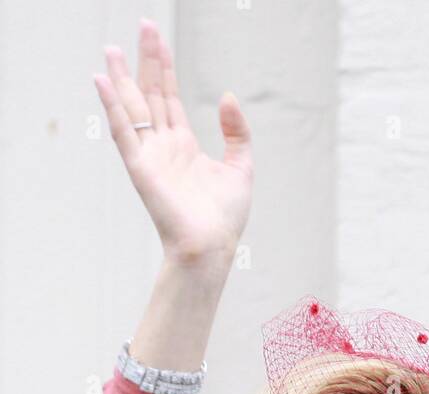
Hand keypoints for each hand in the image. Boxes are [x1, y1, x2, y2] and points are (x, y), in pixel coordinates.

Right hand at [94, 17, 252, 264]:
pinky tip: (102, 81)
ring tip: (113, 48)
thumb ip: (236, 131)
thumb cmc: (224, 218)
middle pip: (151, 94)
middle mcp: (164, 146)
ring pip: (134, 107)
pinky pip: (123, 132)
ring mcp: (150, 156)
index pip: (170, 97)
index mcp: (183, 145)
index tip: (156, 37)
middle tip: (143, 25)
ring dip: (122, 77)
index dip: (165, 66)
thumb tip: (227, 96)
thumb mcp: (241, 167)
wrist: (212, 247)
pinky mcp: (140, 168)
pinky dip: (112, 106)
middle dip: (146, 60)